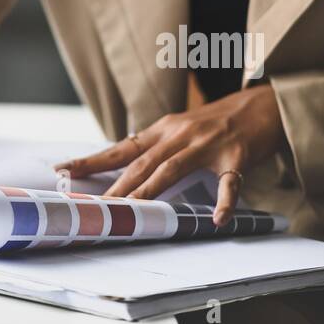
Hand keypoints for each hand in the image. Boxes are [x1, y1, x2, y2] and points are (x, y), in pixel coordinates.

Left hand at [54, 84, 289, 226]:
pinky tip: (217, 219)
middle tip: (95, 207)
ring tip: (132, 213)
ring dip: (150, 192)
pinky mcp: (236, 156)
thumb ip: (155, 147)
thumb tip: (122, 166)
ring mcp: (207, 144)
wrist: (260, 104)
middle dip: (116, 187)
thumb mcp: (179, 129)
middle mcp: (179, 134)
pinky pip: (229, 182)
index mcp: (163, 129)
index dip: (92, 160)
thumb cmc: (215, 122)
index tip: (64, 170)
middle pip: (141, 163)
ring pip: (172, 170)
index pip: (121, 148)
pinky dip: (223, 202)